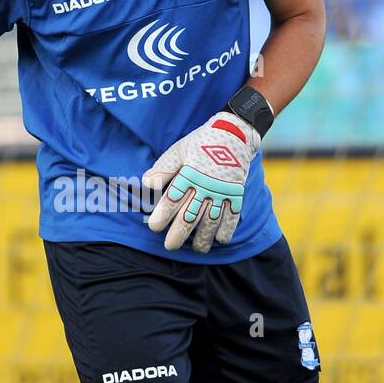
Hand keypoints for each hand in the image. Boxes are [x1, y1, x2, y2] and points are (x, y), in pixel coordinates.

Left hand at [142, 111, 259, 252]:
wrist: (234, 132)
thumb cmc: (201, 142)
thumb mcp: (178, 150)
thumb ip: (163, 169)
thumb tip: (146, 184)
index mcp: (189, 174)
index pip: (173, 199)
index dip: (163, 215)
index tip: (154, 227)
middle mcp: (206, 185)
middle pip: (191, 214)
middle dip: (179, 233)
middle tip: (170, 246)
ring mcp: (223, 190)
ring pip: (212, 219)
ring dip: (204, 237)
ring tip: (198, 250)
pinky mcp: (237, 192)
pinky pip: (233, 214)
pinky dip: (228, 228)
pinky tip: (220, 240)